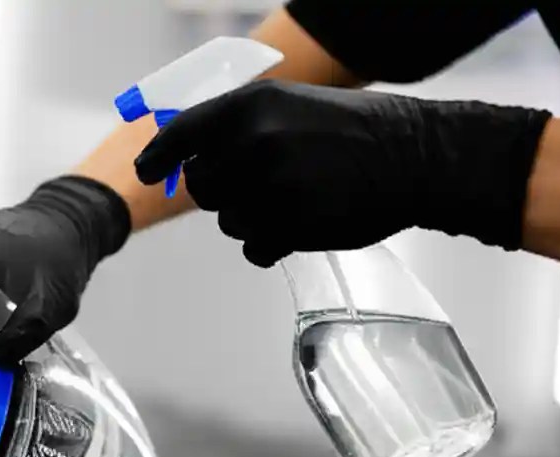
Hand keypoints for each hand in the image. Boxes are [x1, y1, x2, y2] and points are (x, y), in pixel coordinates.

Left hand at [135, 80, 551, 266]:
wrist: (413, 158)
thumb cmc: (349, 130)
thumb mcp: (287, 105)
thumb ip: (233, 127)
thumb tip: (184, 154)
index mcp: (248, 107)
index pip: (181, 137)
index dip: (158, 157)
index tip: (146, 171)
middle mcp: (252, 145)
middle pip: (202, 186)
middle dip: (224, 189)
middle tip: (262, 181)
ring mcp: (269, 189)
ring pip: (228, 220)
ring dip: (252, 217)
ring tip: (294, 197)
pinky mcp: (288, 228)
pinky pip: (253, 248)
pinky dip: (271, 243)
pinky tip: (301, 222)